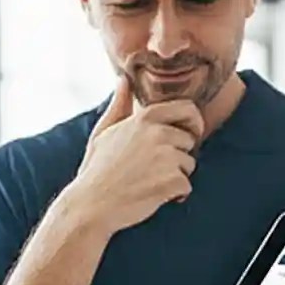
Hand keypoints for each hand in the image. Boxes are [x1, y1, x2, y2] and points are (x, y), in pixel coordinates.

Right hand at [69, 79, 203, 233]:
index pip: (188, 108)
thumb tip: (124, 79)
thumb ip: (119, 105)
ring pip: (189, 165)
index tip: (188, 134)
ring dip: (176, 176)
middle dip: (182, 153)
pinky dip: (176, 195)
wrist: (91, 204)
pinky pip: (187, 186)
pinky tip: (156, 196)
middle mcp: (158, 133)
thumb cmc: (97, 169)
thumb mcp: (104, 132)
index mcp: (145, 118)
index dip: (193, 122)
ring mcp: (166, 157)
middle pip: (191, 140)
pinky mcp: (172, 181)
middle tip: (164, 166)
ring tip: (150, 182)